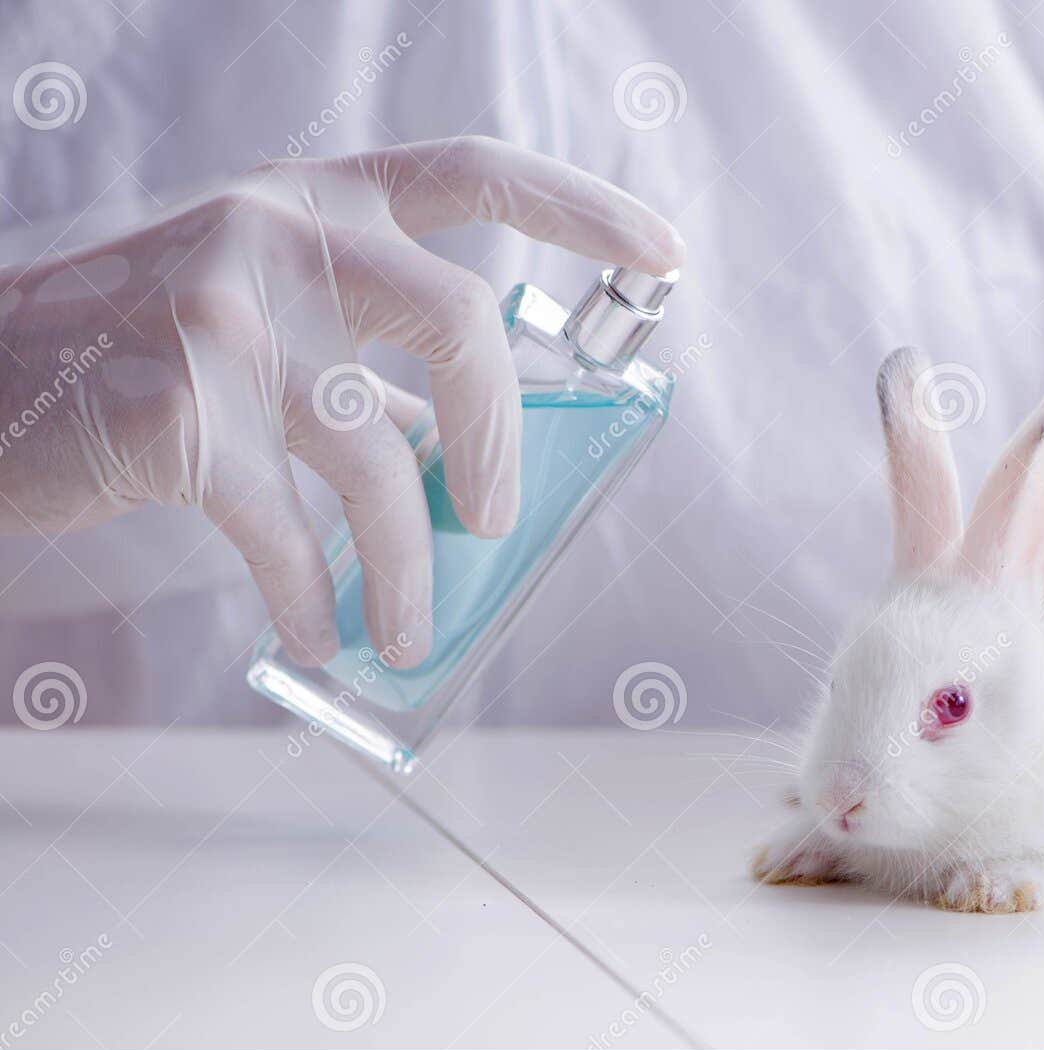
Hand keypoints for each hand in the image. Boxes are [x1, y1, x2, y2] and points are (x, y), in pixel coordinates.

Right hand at [0, 136, 682, 667]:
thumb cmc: (135, 356)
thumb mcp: (261, 311)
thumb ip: (365, 355)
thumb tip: (474, 455)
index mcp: (313, 201)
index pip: (472, 173)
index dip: (580, 209)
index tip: (662, 254)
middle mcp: (275, 234)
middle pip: (457, 322)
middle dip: (501, 437)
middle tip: (498, 520)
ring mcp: (223, 317)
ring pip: (376, 456)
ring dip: (407, 566)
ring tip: (412, 629)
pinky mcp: (176, 412)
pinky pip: (287, 532)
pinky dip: (318, 598)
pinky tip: (322, 635)